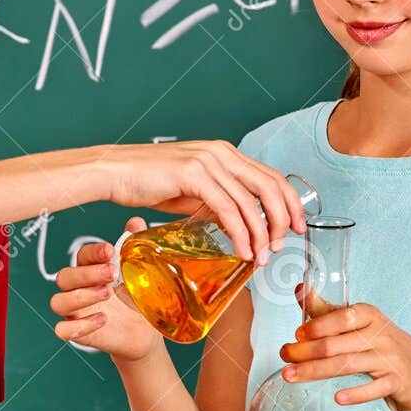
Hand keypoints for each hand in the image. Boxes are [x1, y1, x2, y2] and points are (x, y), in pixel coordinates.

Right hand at [50, 220, 160, 361]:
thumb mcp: (138, 271)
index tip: (111, 251)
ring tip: (107, 294)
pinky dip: (79, 326)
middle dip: (86, 273)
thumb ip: (134, 246)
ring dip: (80, 297)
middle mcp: (76, 289)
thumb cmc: (135, 297)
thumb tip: (136, 222)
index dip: (93, 252)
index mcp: (89, 270)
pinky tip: (103, 319)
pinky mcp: (77, 333)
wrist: (144, 329)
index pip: (82, 256)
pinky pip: (62, 330)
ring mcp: (74, 311)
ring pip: (58, 302)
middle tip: (111, 273)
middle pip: (64, 277)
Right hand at [97, 142, 306, 263]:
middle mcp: (221, 153)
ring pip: (251, 201)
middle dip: (284, 218)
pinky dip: (241, 233)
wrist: (113, 172)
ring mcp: (209, 162)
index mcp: (225, 153)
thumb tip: (238, 226)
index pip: (270, 176)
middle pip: (270, 186)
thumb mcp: (191, 192)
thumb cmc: (147, 182)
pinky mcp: (194, 175)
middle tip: (285, 244)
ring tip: (262, 257)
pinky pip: (228, 209)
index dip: (289, 202)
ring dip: (262, 234)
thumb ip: (216, 203)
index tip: (297, 226)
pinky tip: (244, 251)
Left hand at [279, 294, 410, 410]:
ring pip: (348, 365)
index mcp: (369, 316)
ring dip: (315, 371)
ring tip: (290, 376)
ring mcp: (389, 359)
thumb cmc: (385, 347)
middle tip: (283, 357)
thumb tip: (299, 288)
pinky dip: (356, 394)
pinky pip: (374, 388)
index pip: (341, 316)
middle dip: (306, 351)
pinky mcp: (396, 383)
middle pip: (337, 343)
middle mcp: (380, 334)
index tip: (296, 335)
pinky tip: (337, 398)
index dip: (317, 326)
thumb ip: (328, 311)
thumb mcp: (361, 325)